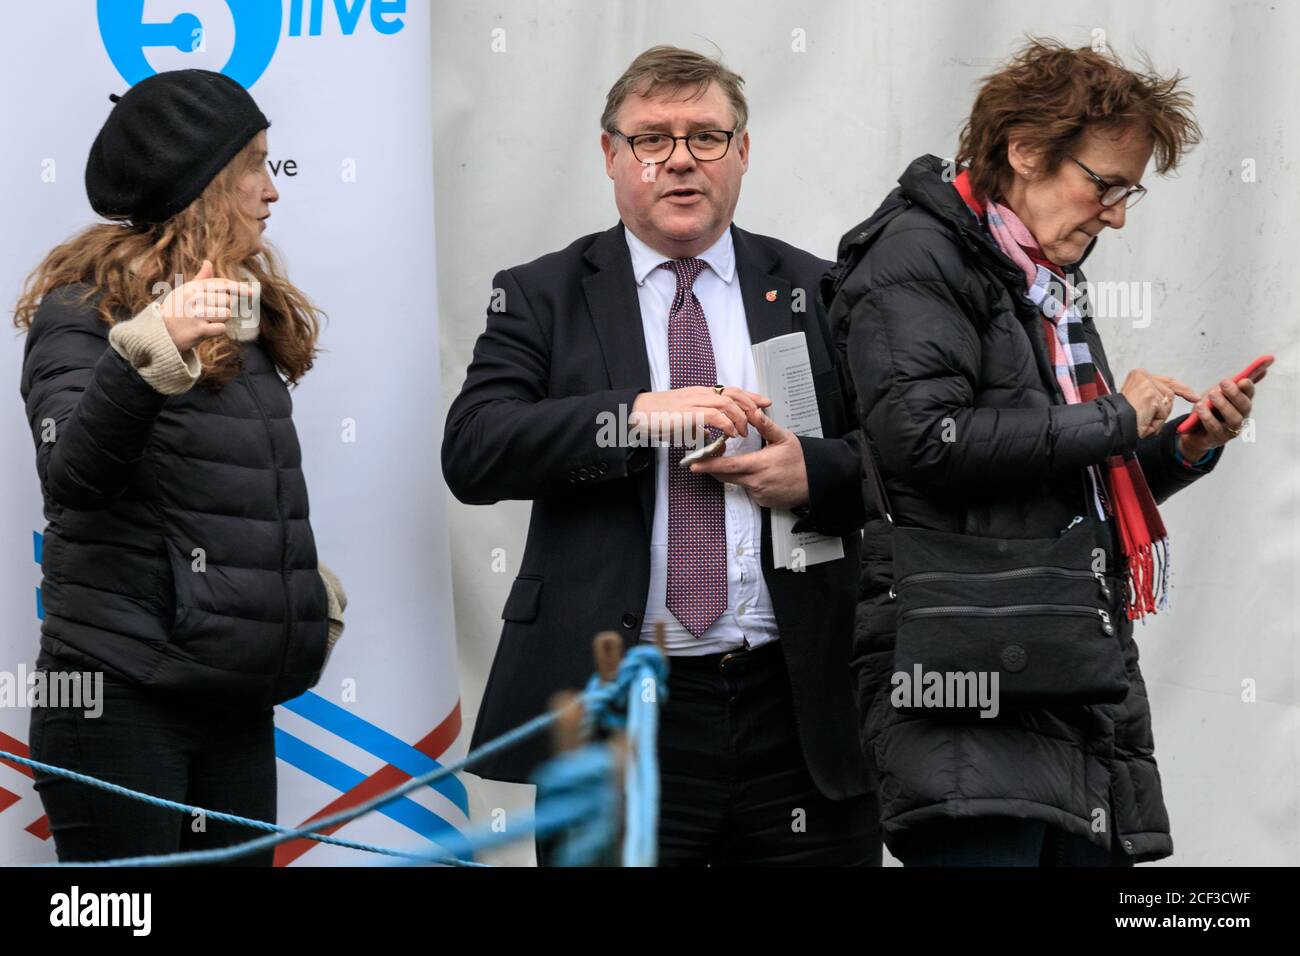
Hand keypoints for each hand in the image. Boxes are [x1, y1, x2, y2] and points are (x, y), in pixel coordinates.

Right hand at [158, 259, 248, 352]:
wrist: (159, 332)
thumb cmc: (176, 310)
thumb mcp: (184, 291)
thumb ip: (200, 279)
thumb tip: (208, 262)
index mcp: (193, 287)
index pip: (222, 284)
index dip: (239, 288)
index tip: (251, 292)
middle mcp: (194, 298)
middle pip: (228, 301)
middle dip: (225, 308)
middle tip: (210, 313)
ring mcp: (196, 314)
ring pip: (226, 314)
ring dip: (220, 320)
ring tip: (206, 321)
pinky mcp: (198, 330)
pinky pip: (221, 328)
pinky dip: (217, 330)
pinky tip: (205, 330)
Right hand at [631, 385, 769, 442]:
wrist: (638, 414)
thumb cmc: (657, 417)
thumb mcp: (683, 418)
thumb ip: (699, 424)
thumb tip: (710, 433)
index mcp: (700, 393)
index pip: (730, 390)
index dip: (750, 395)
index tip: (764, 401)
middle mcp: (700, 394)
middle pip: (734, 394)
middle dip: (752, 404)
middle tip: (762, 415)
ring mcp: (695, 402)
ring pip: (728, 404)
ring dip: (740, 418)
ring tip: (743, 431)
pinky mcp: (689, 413)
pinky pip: (715, 416)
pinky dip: (726, 424)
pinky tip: (730, 433)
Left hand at [689, 413, 809, 509]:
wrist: (817, 481)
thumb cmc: (801, 459)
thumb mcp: (784, 438)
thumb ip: (765, 426)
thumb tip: (753, 412)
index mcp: (760, 464)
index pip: (729, 466)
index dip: (710, 465)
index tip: (694, 464)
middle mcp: (756, 482)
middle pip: (726, 476)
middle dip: (713, 468)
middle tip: (702, 460)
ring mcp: (759, 494)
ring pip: (736, 483)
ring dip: (733, 473)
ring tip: (742, 463)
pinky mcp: (762, 501)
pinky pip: (748, 491)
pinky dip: (747, 482)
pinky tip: (759, 475)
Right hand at [1119, 368, 1198, 438]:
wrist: (1113, 423)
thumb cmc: (1123, 416)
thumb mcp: (1140, 400)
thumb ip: (1155, 394)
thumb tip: (1173, 396)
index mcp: (1138, 375)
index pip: (1166, 380)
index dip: (1182, 389)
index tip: (1193, 396)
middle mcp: (1142, 375)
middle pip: (1170, 390)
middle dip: (1173, 403)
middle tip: (1172, 408)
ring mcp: (1147, 384)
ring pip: (1168, 401)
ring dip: (1160, 415)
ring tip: (1144, 419)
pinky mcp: (1151, 395)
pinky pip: (1163, 410)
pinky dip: (1156, 420)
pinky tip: (1145, 421)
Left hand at [1177, 374, 1259, 459]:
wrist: (1192, 432)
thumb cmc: (1209, 409)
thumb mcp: (1219, 392)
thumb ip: (1235, 381)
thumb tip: (1263, 369)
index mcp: (1242, 404)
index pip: (1249, 394)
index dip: (1248, 387)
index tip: (1243, 379)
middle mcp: (1240, 417)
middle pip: (1244, 406)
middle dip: (1235, 394)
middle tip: (1224, 382)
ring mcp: (1230, 430)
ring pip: (1233, 418)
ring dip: (1223, 405)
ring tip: (1212, 395)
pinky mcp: (1217, 439)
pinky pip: (1215, 428)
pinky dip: (1208, 417)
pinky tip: (1200, 407)